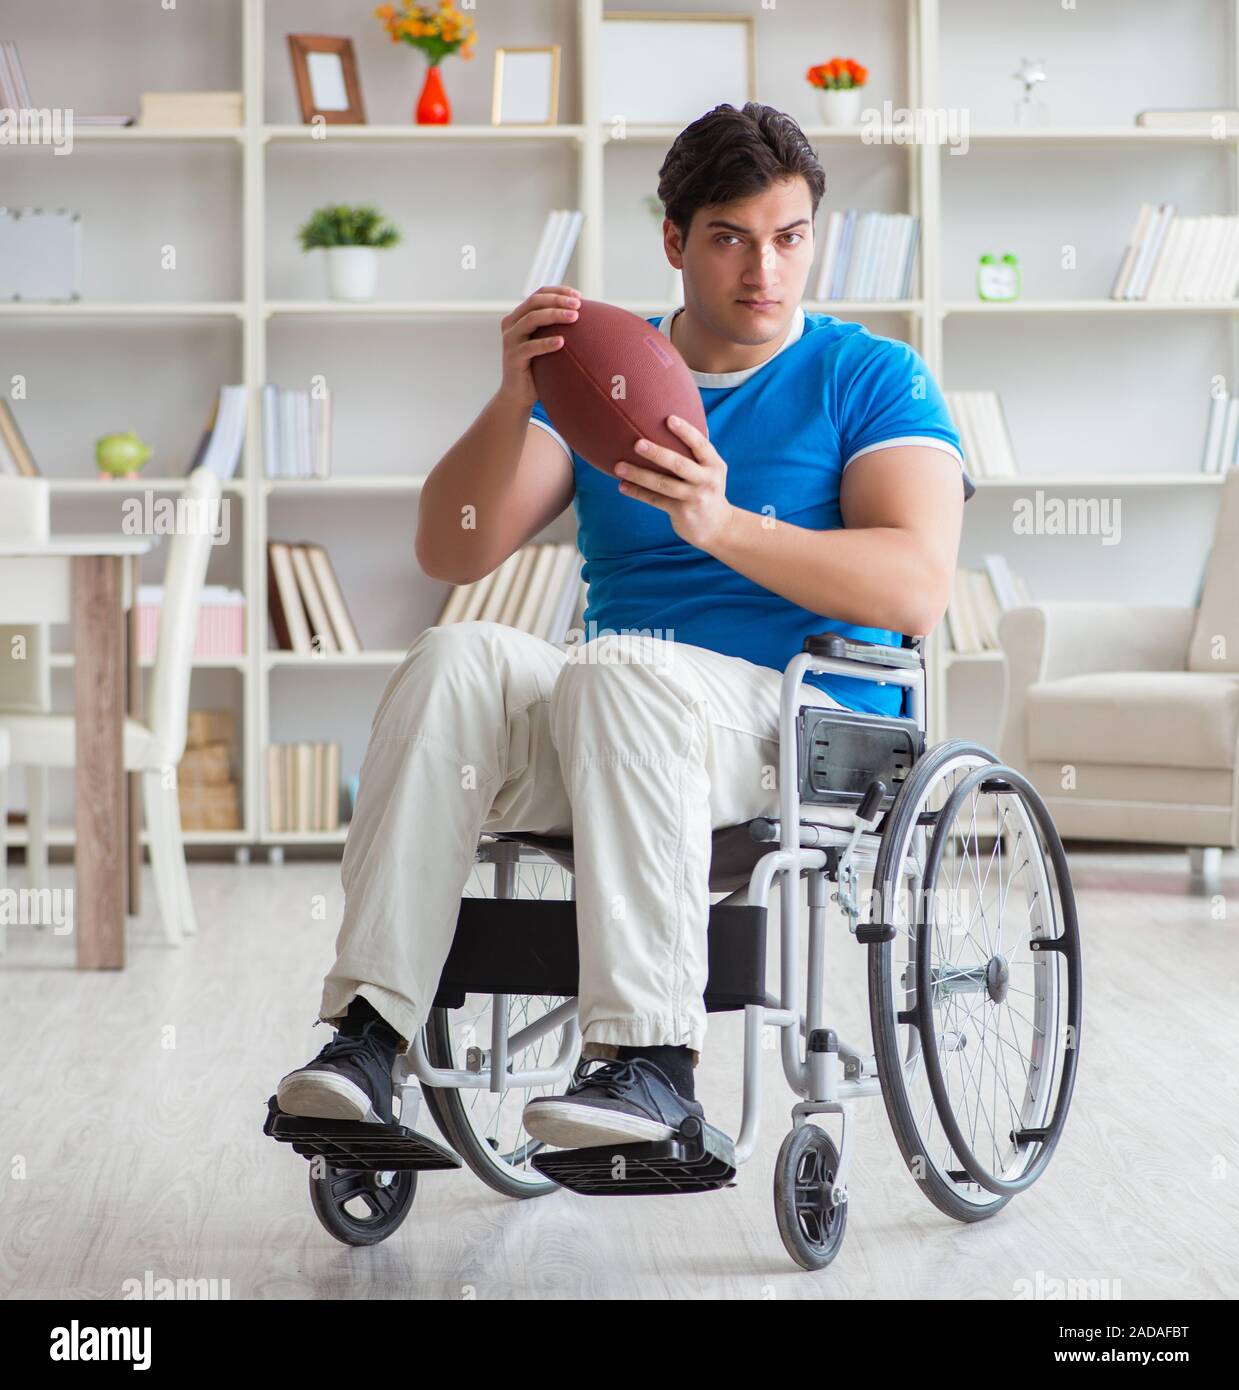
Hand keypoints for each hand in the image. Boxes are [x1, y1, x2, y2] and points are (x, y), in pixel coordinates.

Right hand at [497, 285, 580, 409]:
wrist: (519, 394)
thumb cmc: (537, 367)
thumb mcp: (546, 343)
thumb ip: (556, 328)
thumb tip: (585, 316)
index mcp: (518, 316)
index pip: (538, 294)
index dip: (558, 291)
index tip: (579, 296)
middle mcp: (511, 324)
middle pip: (535, 302)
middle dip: (558, 300)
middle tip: (578, 305)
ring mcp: (510, 340)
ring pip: (531, 319)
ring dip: (554, 315)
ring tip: (574, 317)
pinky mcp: (512, 357)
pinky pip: (530, 347)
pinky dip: (546, 343)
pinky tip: (562, 342)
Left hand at [614, 414, 735, 551]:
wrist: (718, 526)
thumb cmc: (706, 489)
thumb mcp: (710, 470)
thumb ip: (694, 454)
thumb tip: (664, 427)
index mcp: (714, 464)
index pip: (700, 444)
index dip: (686, 431)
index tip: (669, 419)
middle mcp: (707, 480)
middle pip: (679, 464)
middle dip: (657, 453)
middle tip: (637, 443)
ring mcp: (694, 498)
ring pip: (663, 484)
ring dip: (639, 475)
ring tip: (619, 467)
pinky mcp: (682, 512)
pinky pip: (656, 499)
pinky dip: (638, 492)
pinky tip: (623, 486)